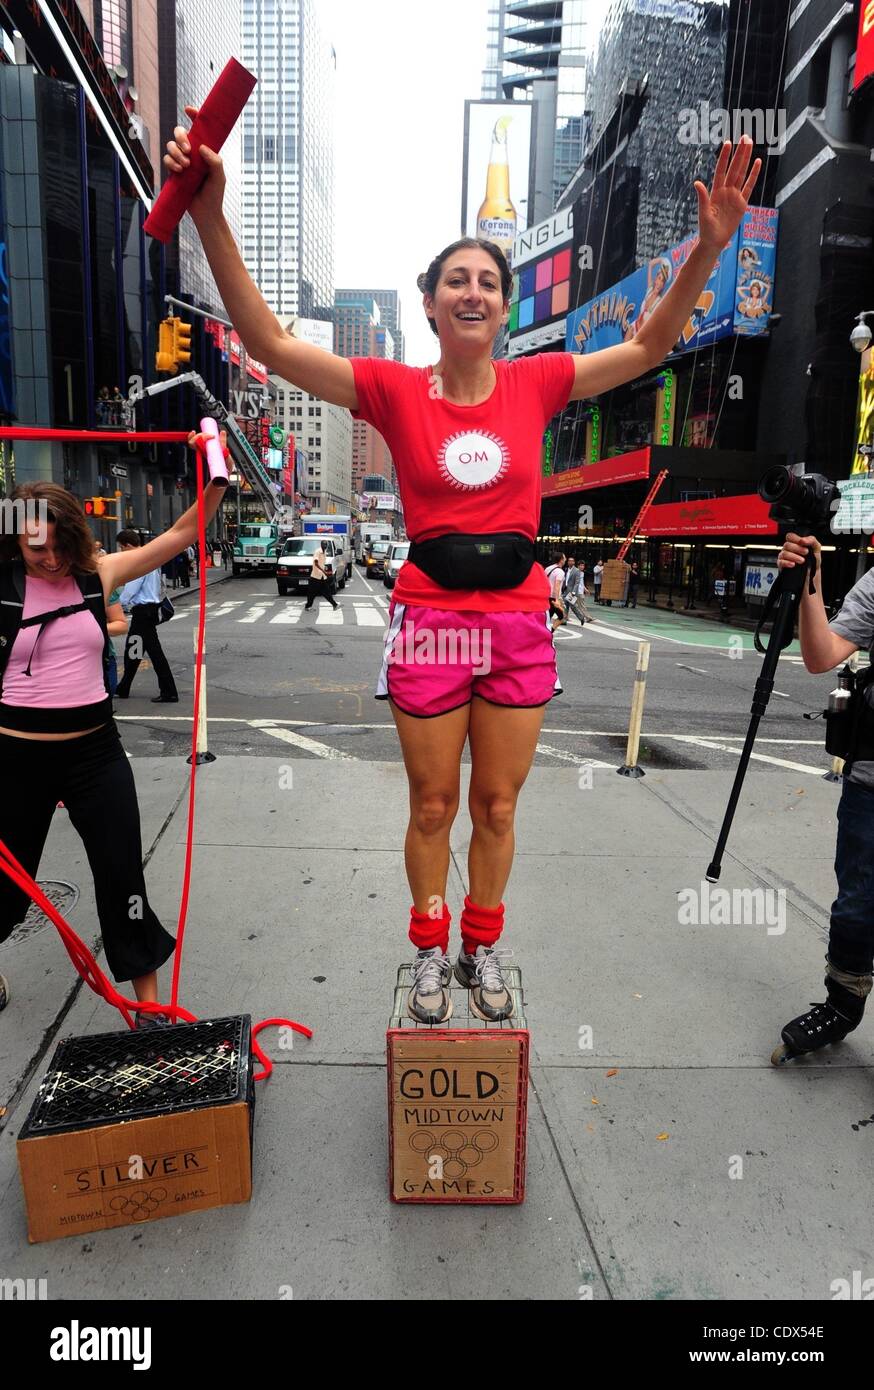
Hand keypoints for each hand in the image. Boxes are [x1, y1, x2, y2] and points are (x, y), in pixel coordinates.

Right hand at [163, 106, 225, 223]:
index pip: (198, 128)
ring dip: (176, 152)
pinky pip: (166, 159)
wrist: (205, 213)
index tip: (189, 110)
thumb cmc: (215, 194)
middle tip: (188, 150)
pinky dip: (171, 162)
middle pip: (179, 133)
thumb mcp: (219, 176)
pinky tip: (179, 171)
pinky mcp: (174, 171)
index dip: (193, 116)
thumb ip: (214, 161)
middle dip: (180, 137)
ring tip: (186, 166)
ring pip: (171, 145)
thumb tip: (202, 148)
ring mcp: (182, 161)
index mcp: (205, 150)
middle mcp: (192, 153)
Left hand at [694, 136, 761, 253]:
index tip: (728, 143)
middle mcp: (725, 190)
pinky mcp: (742, 203)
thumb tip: (697, 183)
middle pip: (734, 168)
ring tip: (750, 143)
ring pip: (742, 173)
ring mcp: (734, 195)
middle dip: (739, 153)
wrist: (714, 241)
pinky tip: (757, 162)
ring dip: (746, 159)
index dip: (724, 157)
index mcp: (715, 192)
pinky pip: (749, 186)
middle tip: (745, 136)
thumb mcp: (703, 214)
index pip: (721, 170)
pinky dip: (753, 175)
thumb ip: (702, 198)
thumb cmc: (706, 229)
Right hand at [778, 533, 820, 573]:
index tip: (803, 543)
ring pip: (784, 553)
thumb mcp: (816, 547)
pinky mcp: (781, 565)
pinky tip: (793, 564)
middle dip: (797, 548)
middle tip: (806, 552)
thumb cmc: (813, 559)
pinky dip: (787, 563)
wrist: (812, 572)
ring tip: (802, 560)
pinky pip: (780, 562)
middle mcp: (788, 549)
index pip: (790, 536)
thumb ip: (811, 540)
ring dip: (794, 556)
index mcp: (795, 543)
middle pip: (787, 544)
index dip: (796, 539)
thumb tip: (803, 540)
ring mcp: (784, 557)